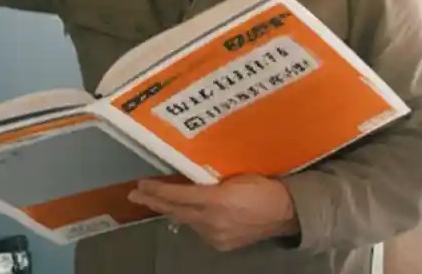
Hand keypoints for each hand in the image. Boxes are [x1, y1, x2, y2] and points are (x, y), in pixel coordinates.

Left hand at [128, 175, 299, 252]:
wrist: (286, 213)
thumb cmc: (263, 186)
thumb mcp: (236, 176)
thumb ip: (211, 181)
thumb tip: (190, 179)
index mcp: (216, 199)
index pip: (178, 195)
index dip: (157, 191)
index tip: (141, 185)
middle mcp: (212, 220)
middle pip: (176, 211)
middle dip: (154, 202)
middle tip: (135, 195)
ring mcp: (216, 235)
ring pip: (187, 221)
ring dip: (173, 211)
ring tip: (157, 200)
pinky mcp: (221, 245)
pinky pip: (199, 230)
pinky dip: (192, 220)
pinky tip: (188, 212)